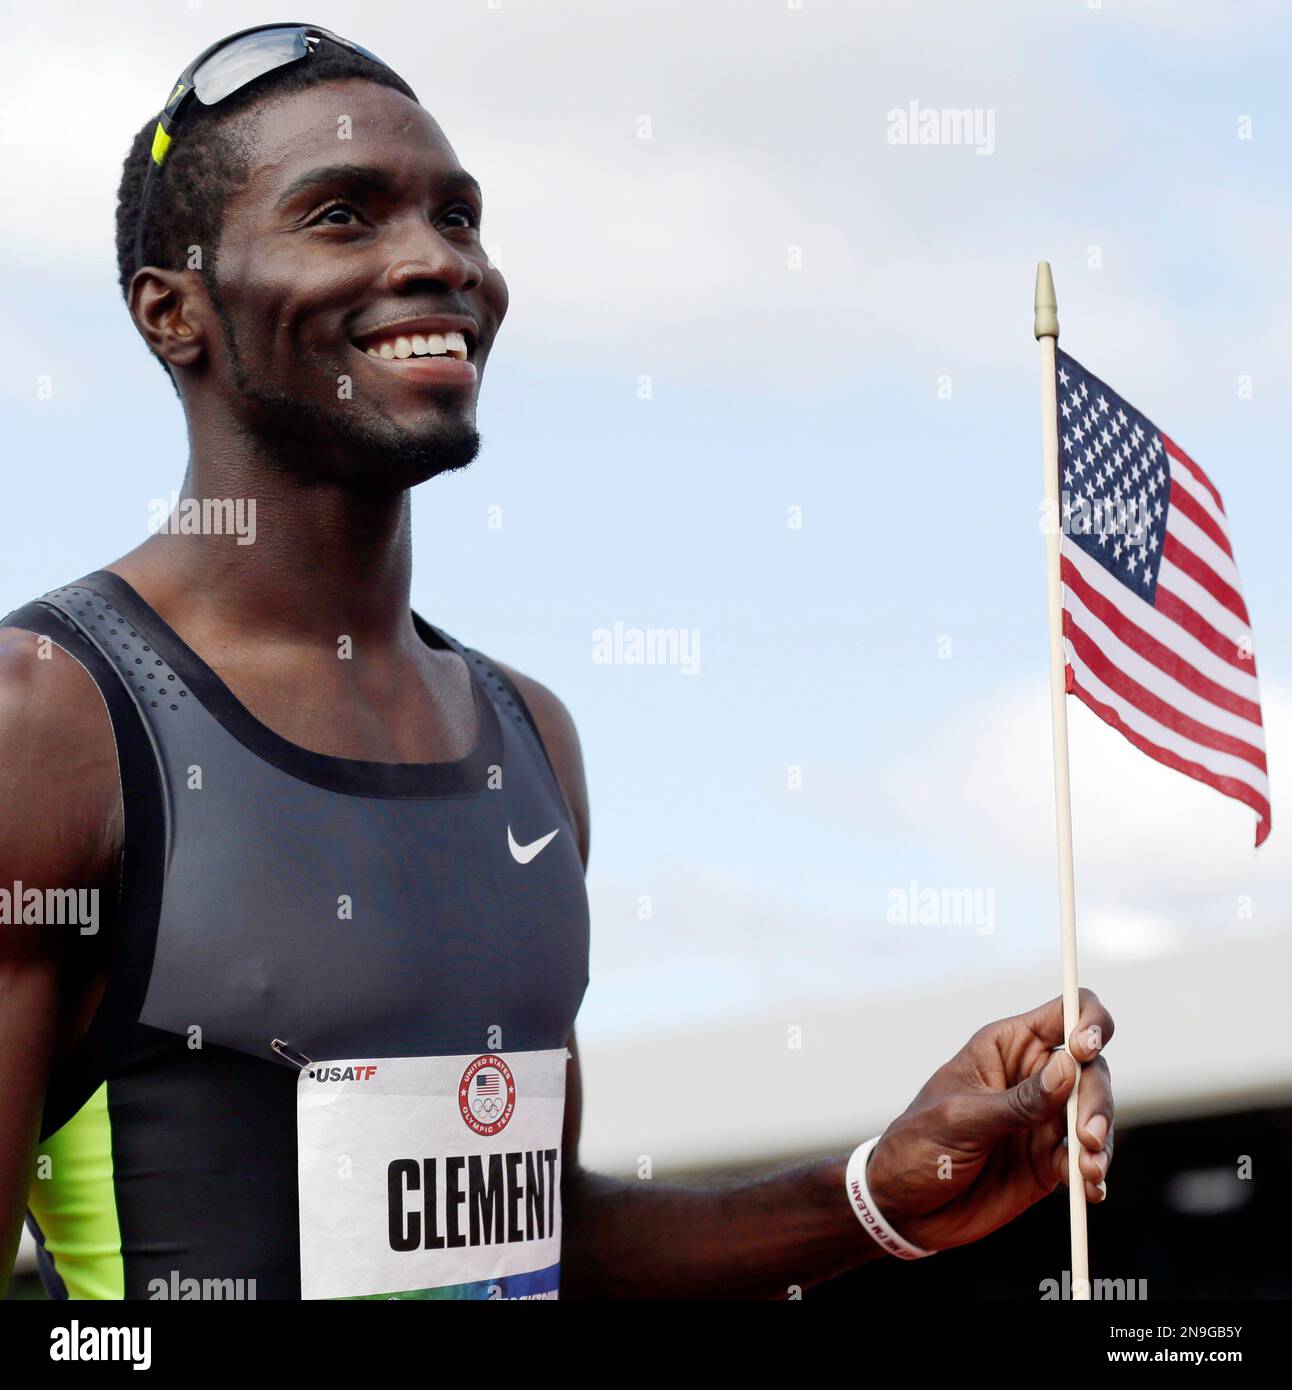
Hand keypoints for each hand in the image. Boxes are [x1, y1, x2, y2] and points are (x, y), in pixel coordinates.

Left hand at [864, 988, 1113, 1251]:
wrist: (904, 1206)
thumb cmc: (920, 1145)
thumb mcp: (963, 1119)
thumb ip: (1018, 1100)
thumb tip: (1070, 1067)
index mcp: (1006, 1047)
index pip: (1065, 1013)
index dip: (1087, 1021)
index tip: (1085, 1050)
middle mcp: (1033, 1077)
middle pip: (1090, 1068)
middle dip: (1096, 1099)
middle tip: (1085, 1135)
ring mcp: (1044, 1119)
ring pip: (1095, 1114)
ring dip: (1100, 1139)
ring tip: (1088, 1171)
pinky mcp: (1049, 1160)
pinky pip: (1086, 1160)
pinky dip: (1094, 1174)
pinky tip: (1090, 1191)